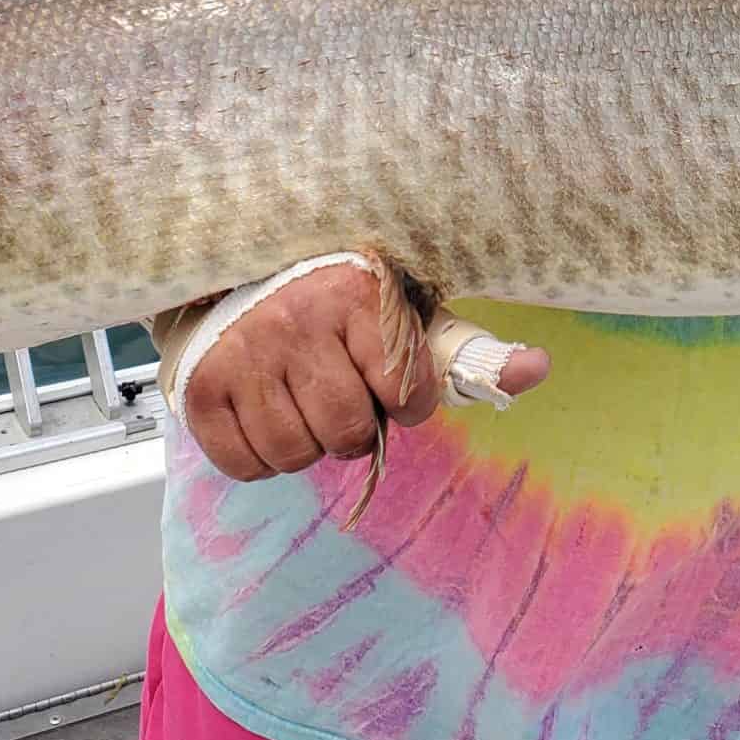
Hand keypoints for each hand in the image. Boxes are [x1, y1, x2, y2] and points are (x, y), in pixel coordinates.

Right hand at [154, 265, 549, 480]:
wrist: (233, 274)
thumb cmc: (334, 302)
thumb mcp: (403, 314)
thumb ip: (470, 351)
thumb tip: (538, 369)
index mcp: (357, 294)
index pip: (407, 394)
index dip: (405, 402)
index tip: (388, 379)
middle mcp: (296, 320)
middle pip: (350, 434)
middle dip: (354, 426)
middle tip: (339, 391)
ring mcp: (244, 356)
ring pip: (298, 454)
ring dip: (307, 441)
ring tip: (300, 399)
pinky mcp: (201, 389)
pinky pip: (246, 465)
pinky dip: (261, 457)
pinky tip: (265, 414)